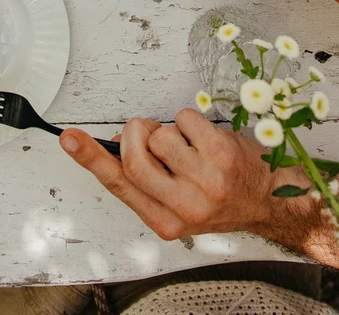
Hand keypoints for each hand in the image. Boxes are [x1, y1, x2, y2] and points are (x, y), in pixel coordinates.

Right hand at [59, 110, 297, 239]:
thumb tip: (116, 144)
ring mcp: (205, 181)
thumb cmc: (221, 197)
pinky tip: (206, 139)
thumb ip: (146, 178)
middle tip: (147, 132)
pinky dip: (191, 121)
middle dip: (135, 133)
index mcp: (165, 220)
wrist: (269, 198)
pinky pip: (185, 118)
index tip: (68, 138)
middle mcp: (184, 206)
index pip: (118, 184)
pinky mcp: (222, 155)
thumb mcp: (178, 202)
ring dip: (169, 130)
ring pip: (159, 134)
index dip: (90, 158)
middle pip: (133, 154)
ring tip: (189, 146)